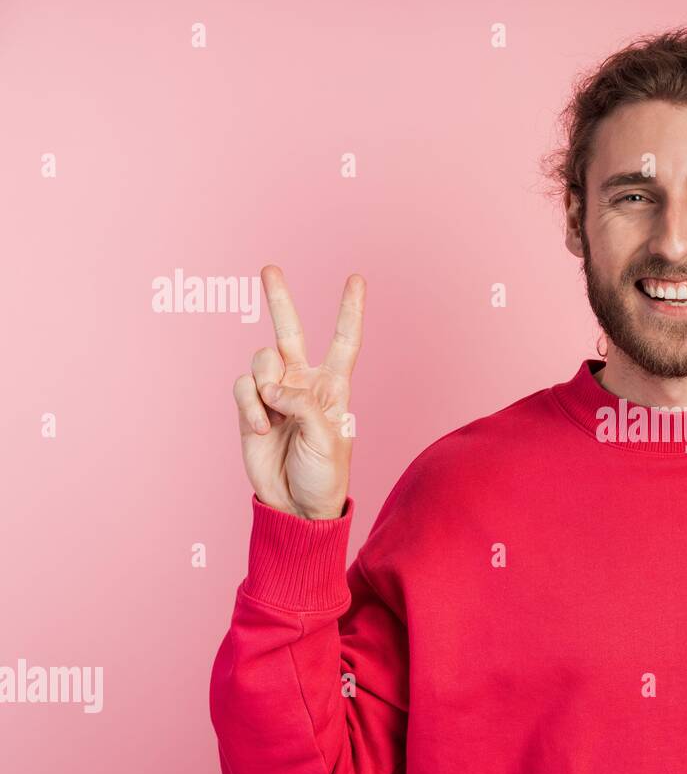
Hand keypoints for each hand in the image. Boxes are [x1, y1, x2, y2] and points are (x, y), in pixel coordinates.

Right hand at [232, 265, 363, 519]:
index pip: (344, 341)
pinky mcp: (251, 408)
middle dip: (279, 300)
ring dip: (265, 383)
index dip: (349, 311)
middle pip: (290, 332)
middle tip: (269, 268)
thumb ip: (304, 405)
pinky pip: (243, 386)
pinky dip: (250, 405)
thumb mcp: (328, 439)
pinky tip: (262, 428)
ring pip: (261, 359)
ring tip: (273, 417)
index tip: (355, 279)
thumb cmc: (324, 475)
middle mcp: (304, 383)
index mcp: (334, 387)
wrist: (296, 505)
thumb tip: (274, 386)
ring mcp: (275, 393)